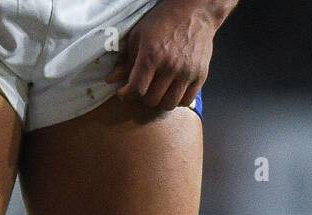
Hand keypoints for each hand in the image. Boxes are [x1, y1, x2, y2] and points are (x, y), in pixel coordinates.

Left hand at [106, 0, 235, 110]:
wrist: (194, 12)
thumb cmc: (164, 21)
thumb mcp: (139, 35)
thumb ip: (126, 60)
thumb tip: (111, 79)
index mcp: (152, 55)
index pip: (136, 89)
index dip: (126, 95)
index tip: (124, 93)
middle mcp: (170, 67)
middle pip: (152, 100)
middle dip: (142, 98)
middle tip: (141, 90)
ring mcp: (186, 73)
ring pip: (169, 104)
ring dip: (159, 102)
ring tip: (156, 92)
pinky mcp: (200, 76)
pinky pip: (186, 100)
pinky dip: (177, 101)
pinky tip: (172, 92)